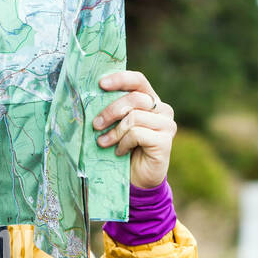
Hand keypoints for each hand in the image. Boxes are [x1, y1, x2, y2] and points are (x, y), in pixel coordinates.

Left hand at [92, 71, 175, 189]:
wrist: (137, 178)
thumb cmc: (124, 149)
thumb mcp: (117, 125)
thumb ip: (114, 111)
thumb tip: (91, 96)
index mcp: (151, 100)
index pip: (138, 80)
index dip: (120, 79)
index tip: (101, 84)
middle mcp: (163, 109)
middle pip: (134, 98)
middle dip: (110, 111)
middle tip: (95, 124)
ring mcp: (166, 125)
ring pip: (134, 117)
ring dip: (114, 131)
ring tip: (103, 142)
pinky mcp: (165, 141)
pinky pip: (137, 134)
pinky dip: (123, 143)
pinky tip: (119, 152)